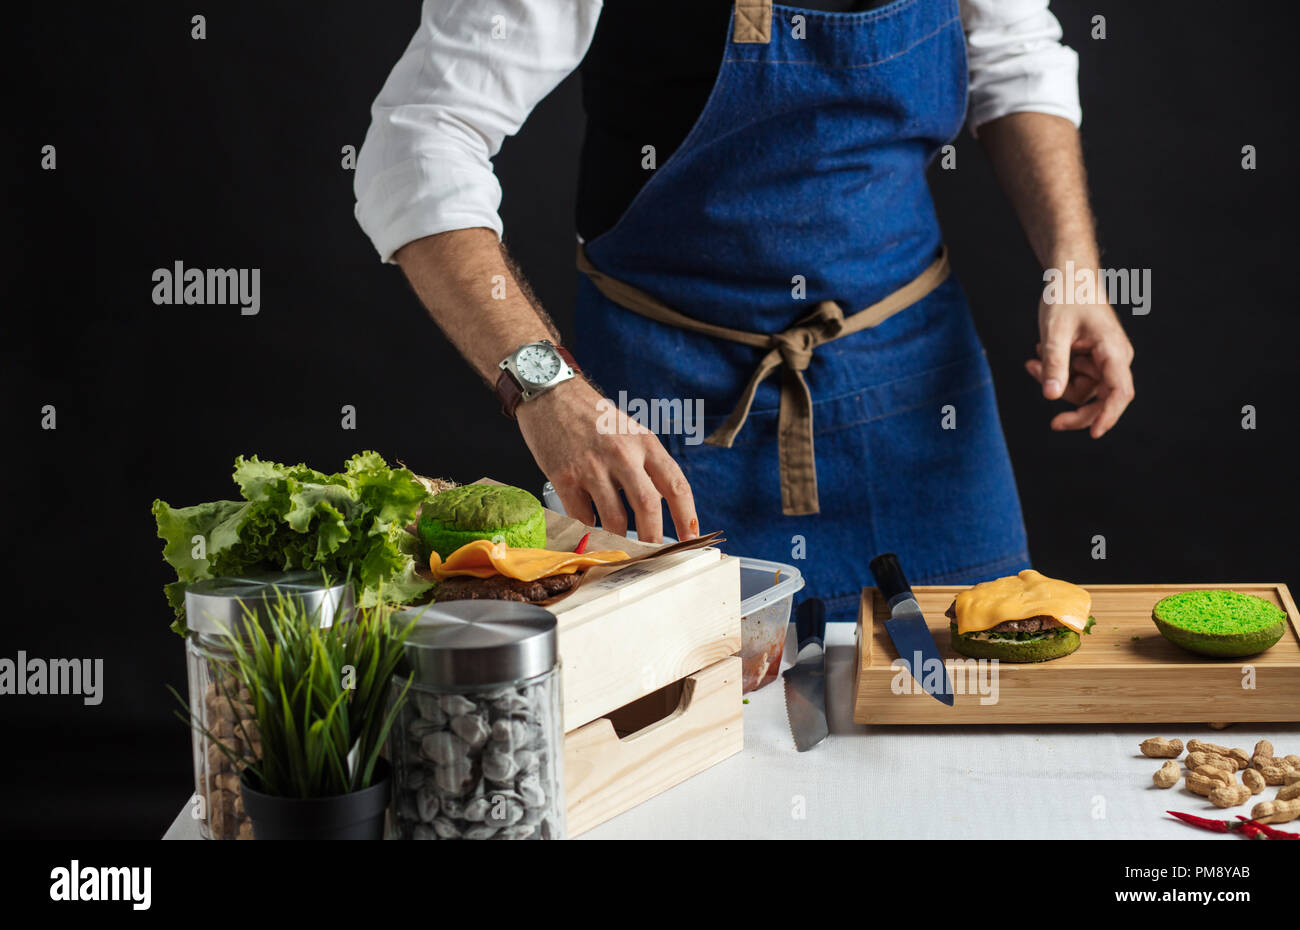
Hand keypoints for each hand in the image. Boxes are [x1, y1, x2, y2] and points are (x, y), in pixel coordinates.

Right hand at [516, 379, 698, 542]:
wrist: (549, 393)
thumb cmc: (591, 415)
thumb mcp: (628, 430)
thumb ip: (643, 463)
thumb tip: (655, 507)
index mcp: (644, 441)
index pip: (675, 484)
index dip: (687, 516)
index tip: (691, 538)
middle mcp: (622, 453)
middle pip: (647, 506)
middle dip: (652, 537)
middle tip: (654, 554)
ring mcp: (591, 466)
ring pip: (613, 518)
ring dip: (618, 539)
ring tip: (618, 545)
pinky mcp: (564, 476)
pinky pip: (582, 516)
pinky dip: (588, 527)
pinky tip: (589, 524)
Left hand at [1025, 293, 1135, 437]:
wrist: (1069, 276)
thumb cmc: (1066, 296)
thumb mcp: (1054, 331)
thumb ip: (1054, 363)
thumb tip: (1051, 396)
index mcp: (1113, 351)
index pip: (1119, 391)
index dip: (1108, 415)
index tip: (1094, 433)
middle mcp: (1115, 359)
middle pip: (1103, 399)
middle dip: (1077, 411)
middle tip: (1054, 423)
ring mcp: (1104, 361)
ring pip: (1083, 390)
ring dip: (1056, 382)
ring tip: (1033, 361)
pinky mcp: (1091, 360)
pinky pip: (1074, 378)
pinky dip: (1055, 373)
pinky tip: (1037, 356)